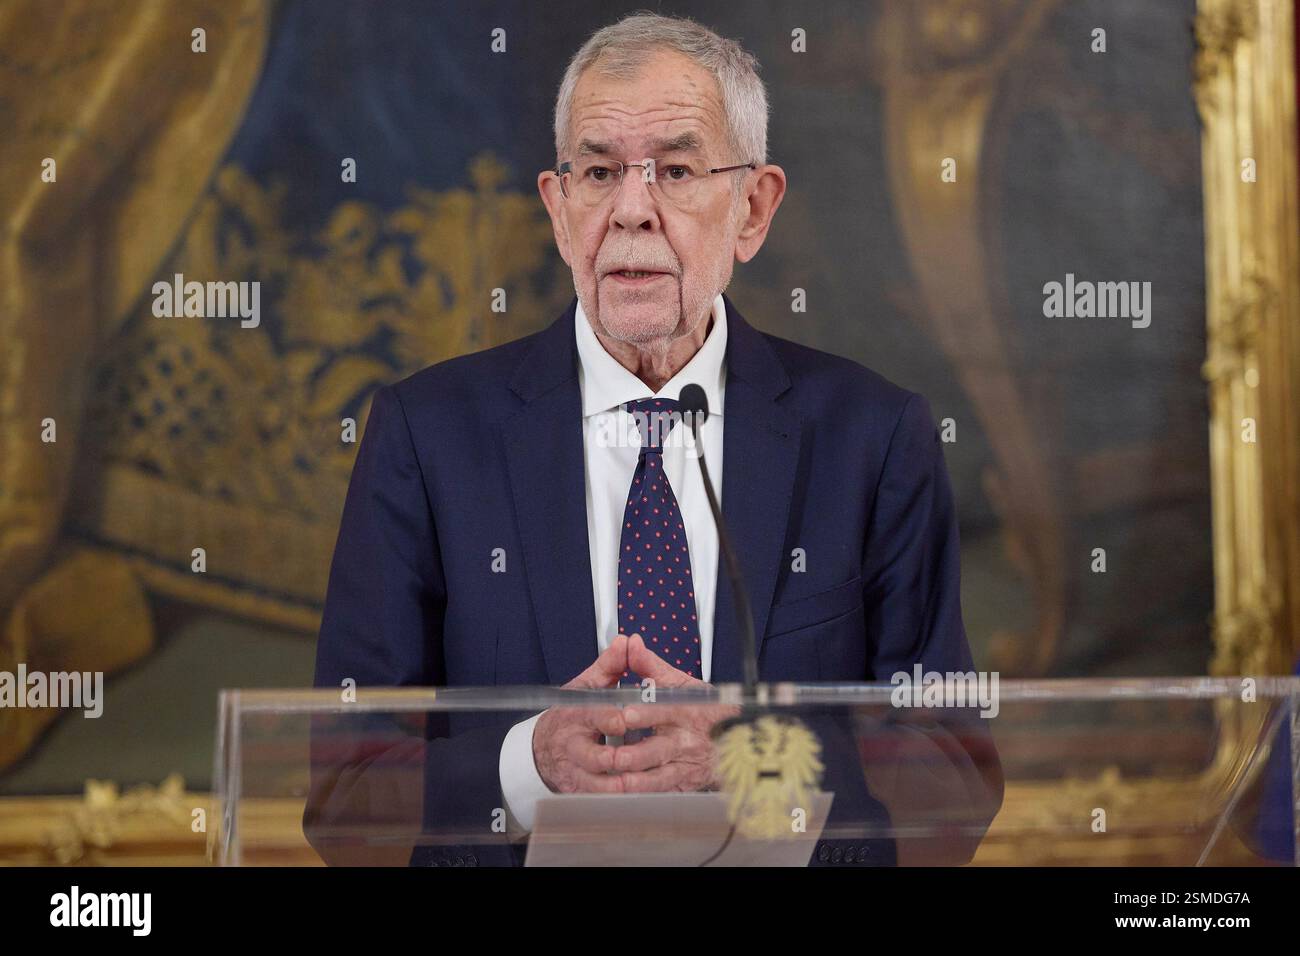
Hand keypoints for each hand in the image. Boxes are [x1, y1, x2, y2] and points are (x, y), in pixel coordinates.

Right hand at [533, 635, 628, 793]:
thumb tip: (626, 641)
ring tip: (641, 785)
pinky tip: (637, 799)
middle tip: (630, 760)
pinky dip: (617, 802)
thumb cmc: (572, 714)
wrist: (543, 748)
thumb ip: (610, 665)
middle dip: (611, 759)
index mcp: (578, 715)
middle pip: (593, 757)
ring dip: (619, 787)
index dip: (609, 719)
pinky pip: (599, 801)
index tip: (625, 720)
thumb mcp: (587, 686)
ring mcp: (576, 772)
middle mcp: (575, 745)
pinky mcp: (579, 792)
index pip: (593, 715)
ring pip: (596, 785)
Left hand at [613, 635, 739, 791]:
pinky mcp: (684, 783)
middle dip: (636, 754)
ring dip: (637, 780)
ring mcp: (685, 764)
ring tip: (618, 780)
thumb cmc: (705, 710)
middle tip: (615, 756)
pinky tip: (627, 793)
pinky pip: (664, 792)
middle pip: (659, 749)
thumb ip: (652, 665)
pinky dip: (645, 794)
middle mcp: (685, 740)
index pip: (664, 710)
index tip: (627, 714)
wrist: (737, 739)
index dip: (646, 713)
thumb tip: (631, 644)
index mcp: (685, 710)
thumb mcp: (681, 683)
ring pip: (660, 776)